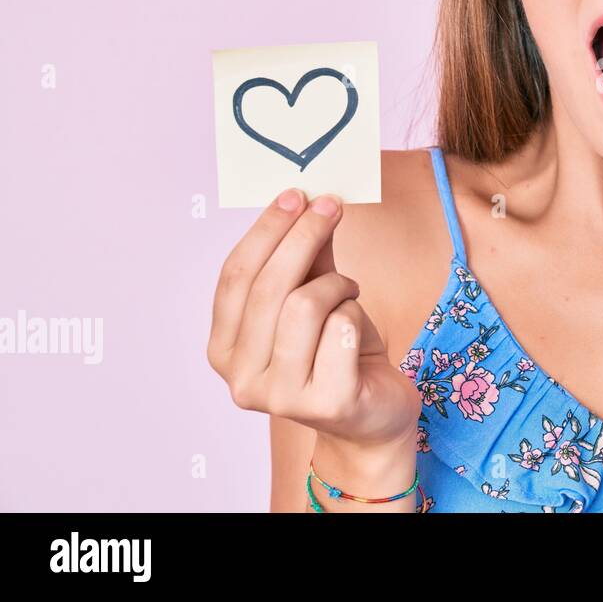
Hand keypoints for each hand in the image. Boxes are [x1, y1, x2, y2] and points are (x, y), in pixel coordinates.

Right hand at [207, 189, 421, 449]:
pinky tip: (357, 329)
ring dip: (336, 285)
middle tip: (331, 205)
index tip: (295, 194)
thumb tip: (307, 201)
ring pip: (305, 306)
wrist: (375, 411)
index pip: (235, 277)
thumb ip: (307, 257)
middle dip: (303, 236)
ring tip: (348, 291)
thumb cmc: (340, 351)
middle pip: (269, 288)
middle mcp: (241, 378)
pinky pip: (342, 329)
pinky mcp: (325, 403)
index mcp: (224, 349)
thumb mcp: (317, 297)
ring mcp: (279, 397)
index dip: (265, 230)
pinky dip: (355, 315)